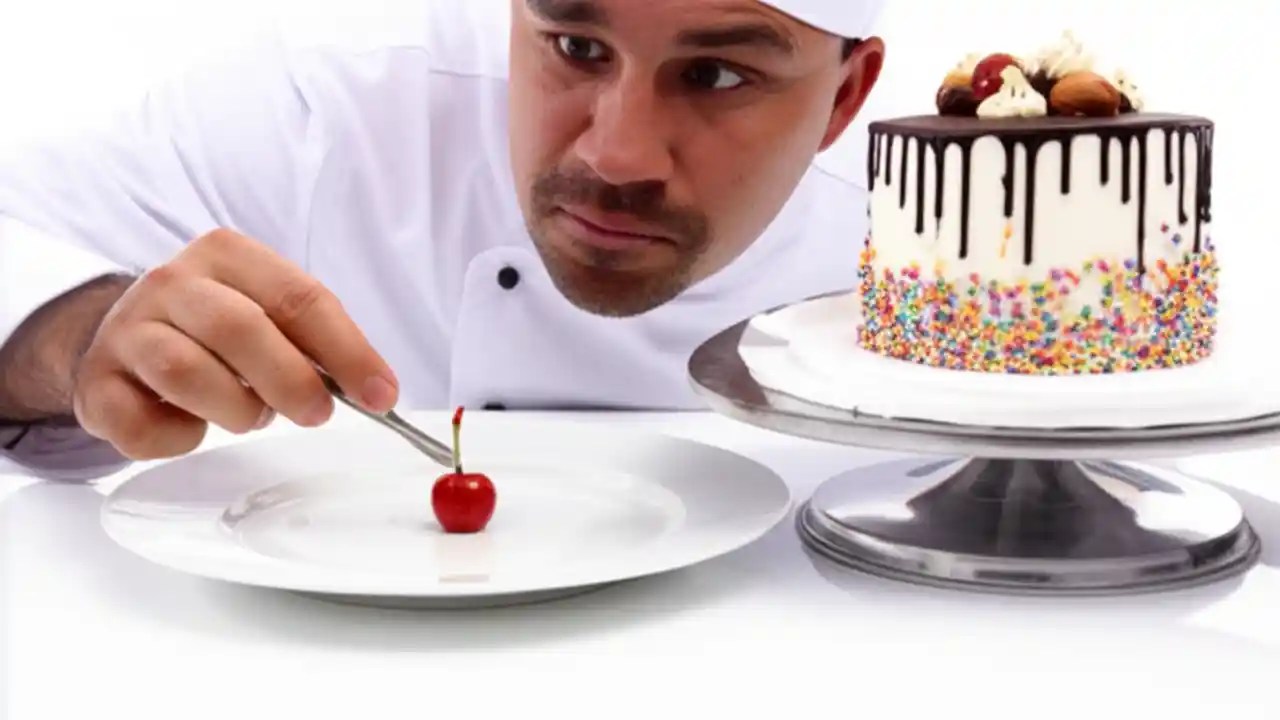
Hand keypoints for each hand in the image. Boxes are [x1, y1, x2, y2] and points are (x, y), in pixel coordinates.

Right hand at [72, 229, 398, 459]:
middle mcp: (171, 282)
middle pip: (240, 328)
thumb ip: (315, 342)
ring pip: (186, 372)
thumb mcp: (267, 313)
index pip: (299, 297)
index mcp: (227, 254)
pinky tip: (193, 426)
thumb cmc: (214, 330)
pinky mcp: (95, 385)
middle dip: (292, 380)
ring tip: (250, 415)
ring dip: (236, 409)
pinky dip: (181, 438)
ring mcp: (127, 331)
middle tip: (317, 414)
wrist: (120, 335)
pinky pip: (143, 424)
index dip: (347, 350)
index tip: (381, 394)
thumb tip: (375, 387)